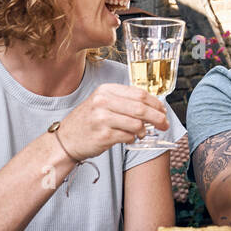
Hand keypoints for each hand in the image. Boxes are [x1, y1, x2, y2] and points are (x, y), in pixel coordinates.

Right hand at [52, 83, 168, 159]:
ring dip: (144, 131)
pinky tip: (129, 138)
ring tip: (142, 133)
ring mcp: (102, 119)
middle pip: (141, 108)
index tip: (163, 110)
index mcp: (105, 90)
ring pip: (137, 124)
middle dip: (158, 118)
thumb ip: (124, 101)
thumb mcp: (102, 102)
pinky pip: (128, 137)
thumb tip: (154, 106)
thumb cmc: (88, 121)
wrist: (65, 140)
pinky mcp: (103, 136)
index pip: (139, 94)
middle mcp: (103, 102)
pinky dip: (133, 139)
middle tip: (165, 124)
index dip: (155, 103)